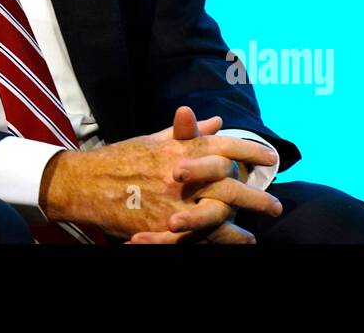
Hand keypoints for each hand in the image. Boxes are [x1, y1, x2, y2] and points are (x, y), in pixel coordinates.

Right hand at [38, 106, 279, 239]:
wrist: (86, 182)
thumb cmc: (121, 158)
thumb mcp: (154, 141)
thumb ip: (188, 134)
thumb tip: (216, 123)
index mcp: (180, 148)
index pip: (225, 146)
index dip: (251, 152)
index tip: (271, 158)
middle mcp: (181, 173)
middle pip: (229, 183)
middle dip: (256, 195)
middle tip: (277, 204)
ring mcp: (172, 201)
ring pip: (218, 213)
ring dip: (242, 224)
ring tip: (256, 233)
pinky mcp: (162, 225)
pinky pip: (198, 235)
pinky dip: (220, 239)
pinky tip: (236, 241)